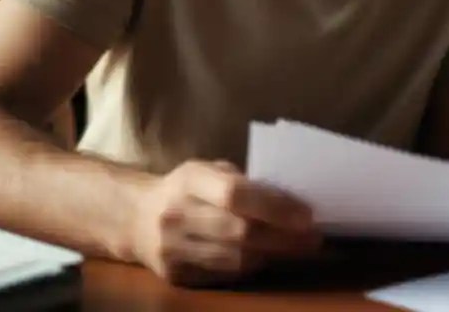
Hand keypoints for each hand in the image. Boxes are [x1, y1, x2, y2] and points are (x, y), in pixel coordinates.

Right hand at [130, 160, 321, 285]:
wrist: (134, 219)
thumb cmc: (185, 189)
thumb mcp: (208, 171)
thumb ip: (243, 182)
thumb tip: (292, 199)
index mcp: (189, 180)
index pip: (236, 194)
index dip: (275, 207)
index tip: (307, 214)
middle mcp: (176, 215)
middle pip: (239, 233)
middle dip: (284, 238)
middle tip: (314, 238)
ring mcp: (172, 250)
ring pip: (235, 260)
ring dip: (273, 256)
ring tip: (299, 249)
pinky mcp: (175, 276)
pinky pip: (224, 276)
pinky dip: (252, 268)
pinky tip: (268, 258)